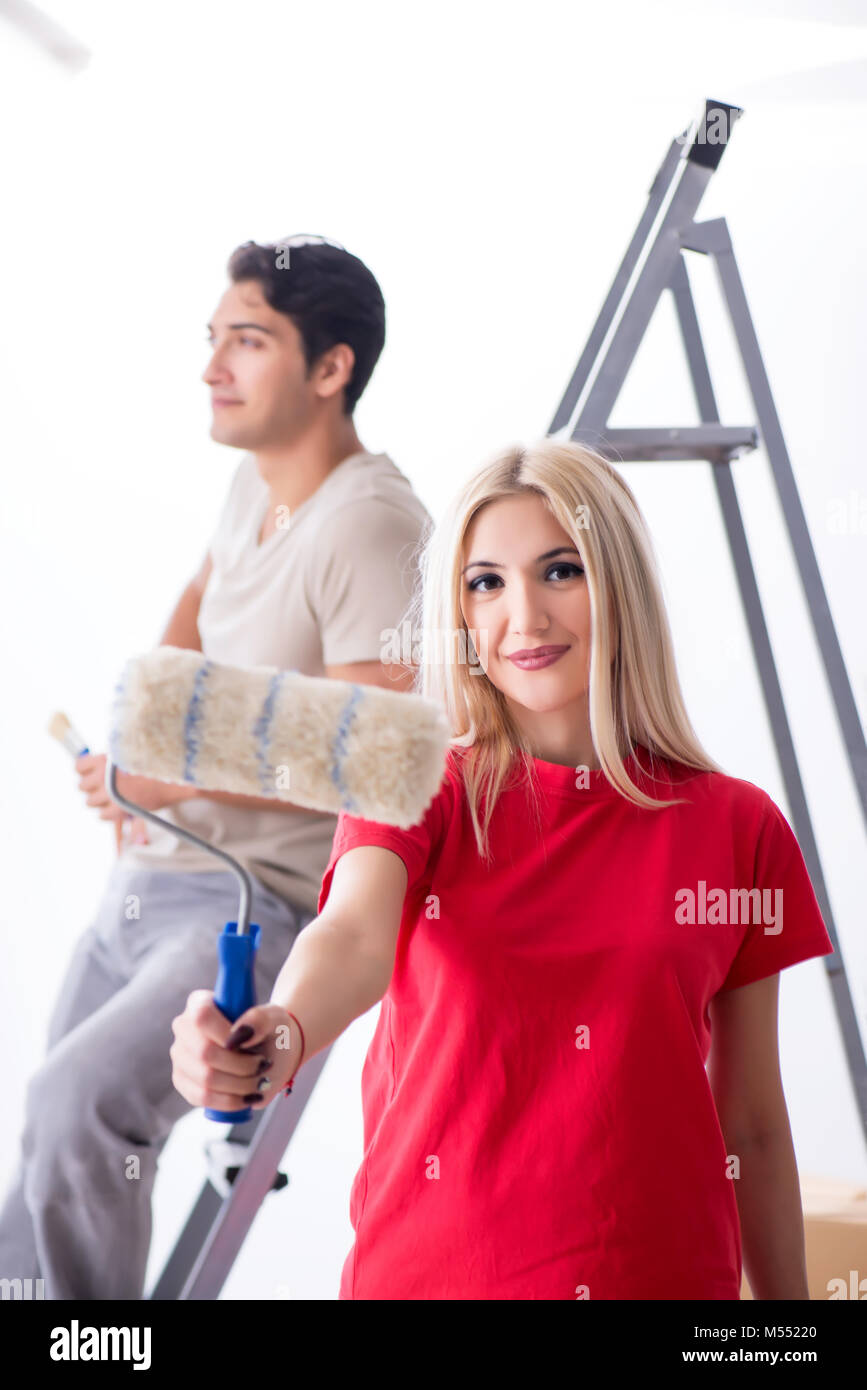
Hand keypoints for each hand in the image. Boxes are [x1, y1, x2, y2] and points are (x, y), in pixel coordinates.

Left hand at [75, 752, 196, 820]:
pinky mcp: (117, 809)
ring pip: (90, 802)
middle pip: (82, 786)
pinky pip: (102, 815)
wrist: (172, 779)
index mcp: (104, 760)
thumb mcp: (129, 756)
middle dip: (92, 787)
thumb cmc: (153, 765)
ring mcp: (109, 794)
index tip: (92, 773)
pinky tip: (120, 806)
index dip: (85, 770)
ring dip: (100, 801)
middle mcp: (103, 776)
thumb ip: (110, 764)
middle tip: (105, 787)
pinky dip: (109, 813)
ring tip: (114, 798)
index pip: (79, 766)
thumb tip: (91, 769)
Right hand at [170, 993, 301, 1111]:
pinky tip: (246, 1096)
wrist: (272, 1054)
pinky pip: (201, 1097)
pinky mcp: (183, 1082)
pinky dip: (230, 1101)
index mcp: (201, 1003)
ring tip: (258, 1080)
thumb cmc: (271, 1031)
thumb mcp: (275, 1018)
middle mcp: (184, 1028)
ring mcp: (180, 1056)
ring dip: (240, 1085)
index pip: (201, 1016)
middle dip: (241, 1065)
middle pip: (204, 1053)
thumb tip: (238, 1034)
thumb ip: (260, 1019)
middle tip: (262, 1065)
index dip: (225, 1034)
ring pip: (205, 1078)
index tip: (250, 1044)